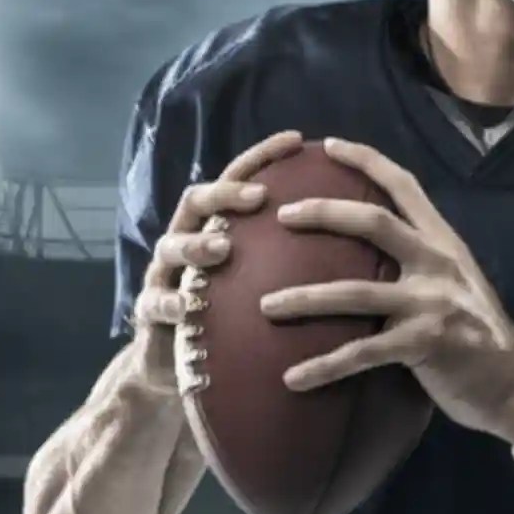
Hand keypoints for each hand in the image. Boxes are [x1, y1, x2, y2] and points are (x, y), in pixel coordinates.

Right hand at [131, 131, 303, 385]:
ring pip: (171, 247)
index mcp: (216, 227)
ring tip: (221, 247)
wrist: (181, 372)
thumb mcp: (266, 283)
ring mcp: (164, 275)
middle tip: (259, 198)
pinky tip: (186, 305)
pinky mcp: (150, 312)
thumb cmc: (236, 320)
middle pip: (197, 201)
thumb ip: (298, 257)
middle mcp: (187, 241)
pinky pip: (154, 303)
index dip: (261, 158)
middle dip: (225, 195)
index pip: (237, 180)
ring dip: (195, 244)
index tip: (295, 140)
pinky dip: (169, 301)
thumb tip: (363, 237)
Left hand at [262, 137, 513, 442]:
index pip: (405, 186)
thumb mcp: (457, 283)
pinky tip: (292, 378)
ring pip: (355, 291)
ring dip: (304, 299)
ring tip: (264, 304)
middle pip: (374, 222)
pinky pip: (361, 353)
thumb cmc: (478, 336)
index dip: (366, 160)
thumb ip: (420, 263)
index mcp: (444, 243)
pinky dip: (323, 365)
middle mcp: (439, 264)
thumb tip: (367, 250)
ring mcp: (432, 303)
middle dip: (324, 212)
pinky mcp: (424, 345)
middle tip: (280, 214)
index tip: (327, 144)